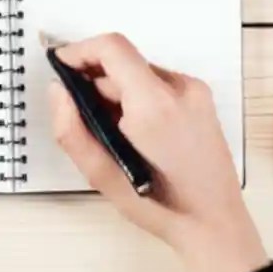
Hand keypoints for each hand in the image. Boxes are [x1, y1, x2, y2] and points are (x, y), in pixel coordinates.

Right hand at [47, 33, 267, 271]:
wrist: (214, 223)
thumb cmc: (162, 206)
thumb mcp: (102, 176)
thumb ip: (71, 130)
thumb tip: (58, 91)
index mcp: (154, 105)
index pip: (112, 48)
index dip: (79, 50)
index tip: (61, 65)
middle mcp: (179, 90)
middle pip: (124, 60)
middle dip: (95, 79)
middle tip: (80, 112)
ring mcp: (195, 92)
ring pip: (139, 72)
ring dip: (116, 91)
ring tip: (110, 132)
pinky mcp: (201, 99)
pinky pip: (157, 84)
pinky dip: (137, 97)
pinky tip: (134, 132)